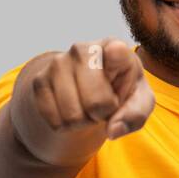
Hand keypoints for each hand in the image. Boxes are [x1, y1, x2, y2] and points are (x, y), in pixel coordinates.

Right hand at [12, 37, 155, 166]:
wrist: (89, 86)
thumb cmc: (121, 90)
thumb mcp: (139, 101)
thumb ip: (135, 114)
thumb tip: (113, 130)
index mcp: (114, 48)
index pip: (116, 50)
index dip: (116, 55)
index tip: (115, 52)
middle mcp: (83, 50)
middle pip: (95, 102)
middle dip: (103, 114)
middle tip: (104, 106)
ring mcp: (58, 64)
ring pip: (72, 116)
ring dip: (83, 122)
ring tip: (88, 107)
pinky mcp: (39, 80)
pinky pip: (55, 121)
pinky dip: (66, 125)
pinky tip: (73, 109)